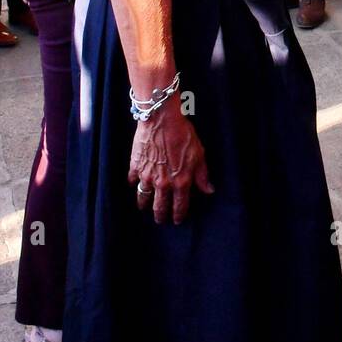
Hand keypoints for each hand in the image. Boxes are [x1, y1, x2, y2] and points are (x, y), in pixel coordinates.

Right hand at [128, 104, 214, 224]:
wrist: (162, 120)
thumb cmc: (183, 135)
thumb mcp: (199, 154)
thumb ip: (202, 175)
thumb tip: (209, 190)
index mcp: (180, 182)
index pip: (180, 205)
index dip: (178, 215)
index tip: (177, 220)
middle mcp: (162, 183)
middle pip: (159, 206)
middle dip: (160, 215)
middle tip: (160, 220)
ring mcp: (147, 176)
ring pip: (143, 197)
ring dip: (144, 204)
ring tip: (144, 207)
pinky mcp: (135, 166)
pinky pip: (132, 180)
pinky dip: (133, 184)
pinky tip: (134, 184)